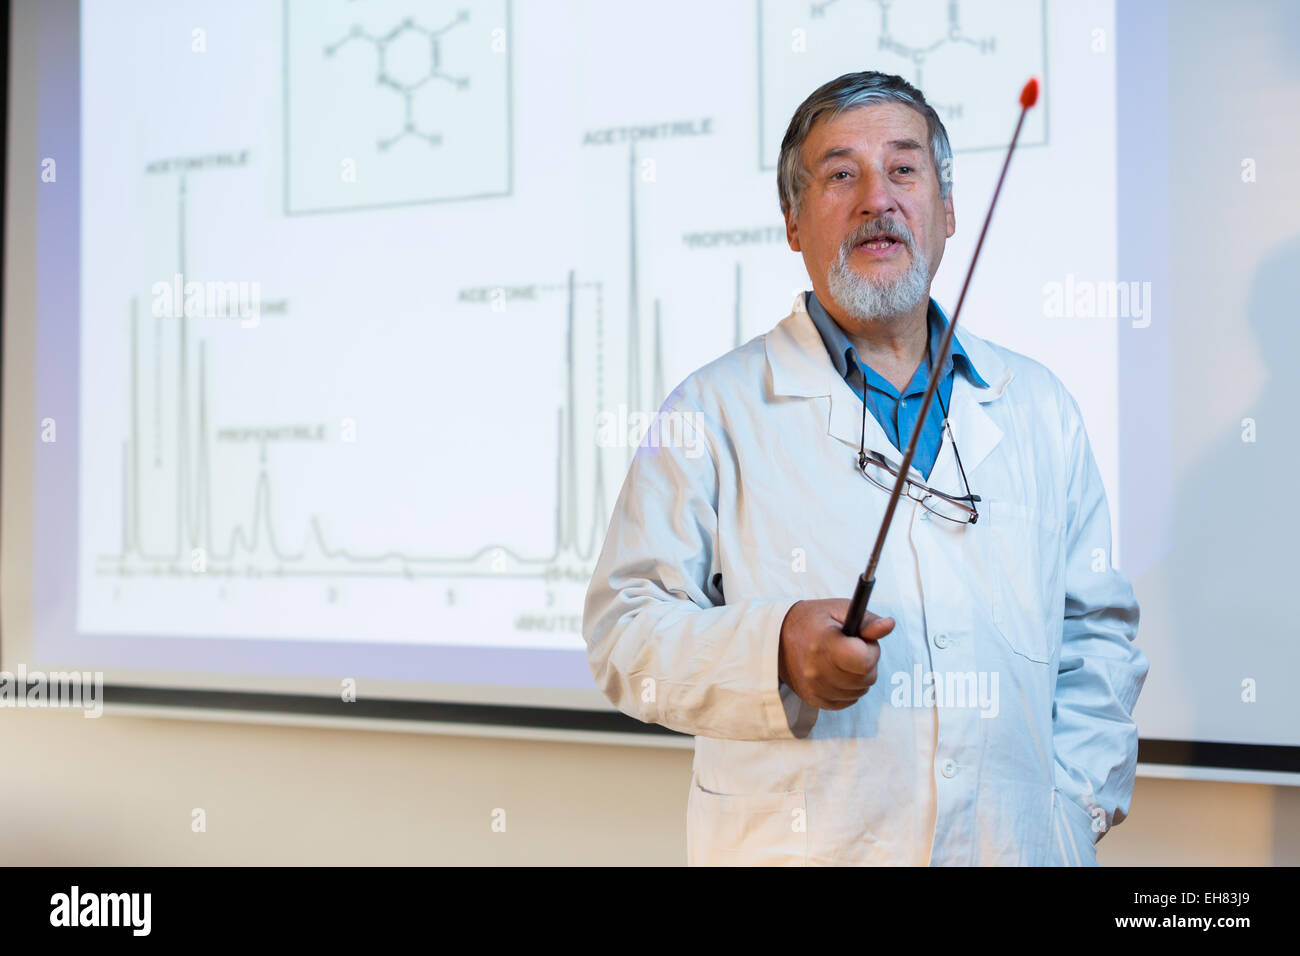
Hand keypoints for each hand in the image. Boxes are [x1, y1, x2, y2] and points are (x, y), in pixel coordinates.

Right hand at [777, 598, 894, 710]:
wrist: (777, 639)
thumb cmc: (813, 620)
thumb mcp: (839, 609)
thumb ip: (867, 620)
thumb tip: (889, 625)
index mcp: (824, 643)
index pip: (864, 661)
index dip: (870, 650)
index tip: (861, 640)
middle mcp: (816, 670)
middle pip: (867, 678)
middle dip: (866, 662)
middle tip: (851, 647)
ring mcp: (815, 688)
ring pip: (860, 690)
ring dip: (859, 676)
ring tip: (842, 659)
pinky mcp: (814, 700)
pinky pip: (849, 700)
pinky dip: (849, 688)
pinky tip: (836, 672)